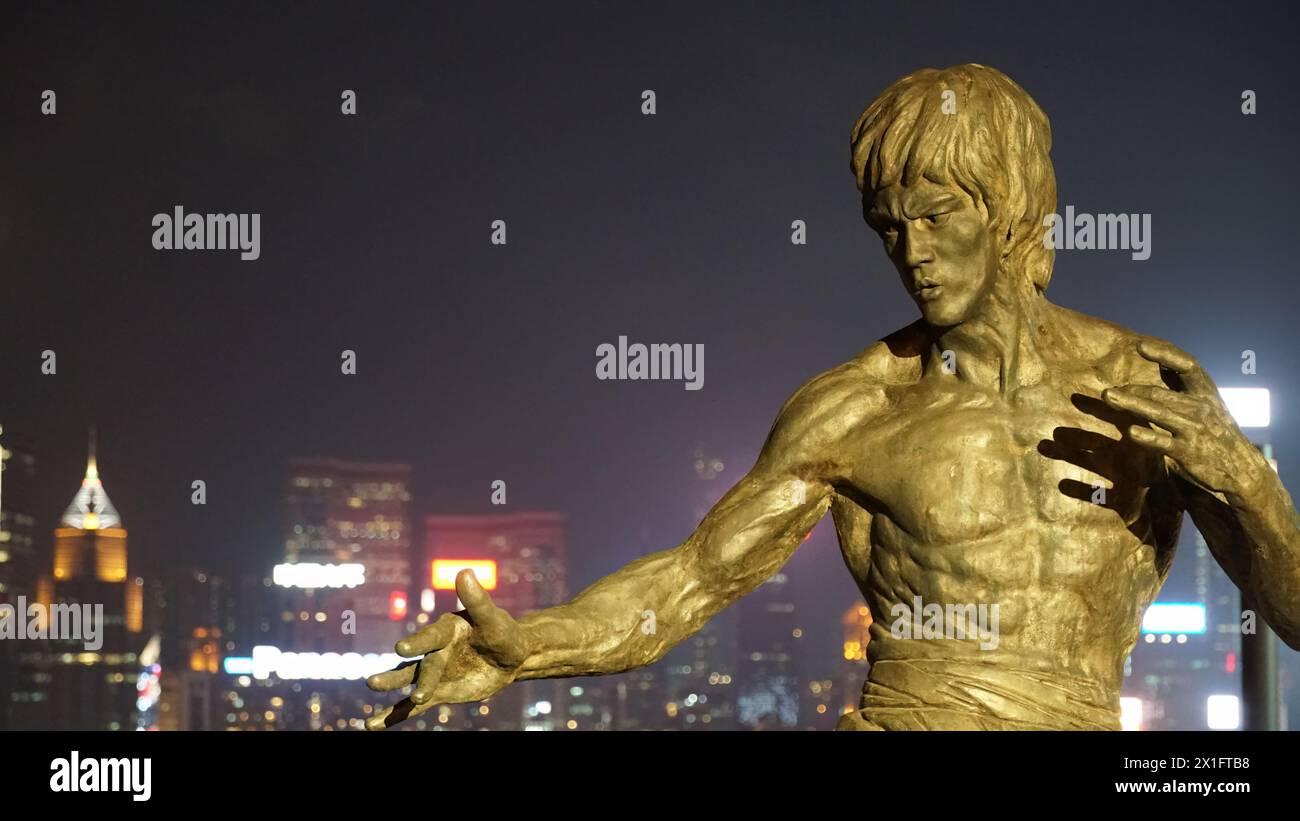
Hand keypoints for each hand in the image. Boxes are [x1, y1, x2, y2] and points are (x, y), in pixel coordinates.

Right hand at [365, 569, 531, 729]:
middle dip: (401, 676)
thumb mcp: (494, 620)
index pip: (432, 637)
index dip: (418, 642)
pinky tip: (371, 724)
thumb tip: (464, 572)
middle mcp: (435, 650)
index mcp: (447, 630)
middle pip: (419, 665)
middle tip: (374, 682)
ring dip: (389, 685)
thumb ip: (478, 601)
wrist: (509, 657)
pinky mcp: (437, 692)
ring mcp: (434, 672)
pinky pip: (412, 706)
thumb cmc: (504, 633)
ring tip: (369, 687)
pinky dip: (393, 716)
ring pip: (408, 680)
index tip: (401, 647)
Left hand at [1102, 339, 1266, 498]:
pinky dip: (1148, 437)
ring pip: (1159, 412)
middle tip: (1107, 391)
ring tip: (1108, 396)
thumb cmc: (1216, 431)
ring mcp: (1194, 429)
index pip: (1187, 366)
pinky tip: (1131, 432)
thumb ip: (1183, 387)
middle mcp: (1200, 407)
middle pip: (1161, 393)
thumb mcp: (1206, 404)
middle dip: (1133, 389)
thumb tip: (1161, 362)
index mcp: (1205, 392)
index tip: (1140, 345)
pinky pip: (1164, 442)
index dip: (1165, 354)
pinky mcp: (1188, 452)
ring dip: (1132, 403)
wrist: (1240, 468)